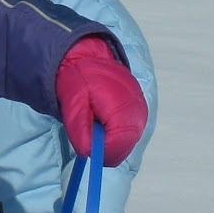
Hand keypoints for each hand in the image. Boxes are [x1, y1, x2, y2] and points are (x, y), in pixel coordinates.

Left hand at [54, 36, 146, 165]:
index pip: (119, 143)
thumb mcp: (71, 103)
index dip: (102, 153)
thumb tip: (88, 152)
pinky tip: (103, 123)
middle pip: (124, 147)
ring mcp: (141, 111)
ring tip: (93, 126)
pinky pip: (128, 135)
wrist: (88, 59)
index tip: (87, 150)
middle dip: (105, 149)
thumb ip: (79, 129)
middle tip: (87, 140)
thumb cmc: (79, 79)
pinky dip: (115, 136)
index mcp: (122, 104)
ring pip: (127, 143)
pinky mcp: (140, 113)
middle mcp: (138, 109)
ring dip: (109, 142)